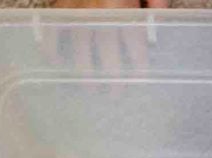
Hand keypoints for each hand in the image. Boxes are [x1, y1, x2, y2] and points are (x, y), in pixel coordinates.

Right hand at [46, 1, 169, 92]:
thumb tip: (160, 16)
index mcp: (124, 6)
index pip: (134, 43)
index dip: (137, 64)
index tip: (139, 80)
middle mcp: (101, 10)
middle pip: (108, 52)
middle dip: (111, 76)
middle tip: (113, 94)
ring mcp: (77, 7)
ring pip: (80, 46)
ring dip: (83, 69)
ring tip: (89, 87)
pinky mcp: (60, 2)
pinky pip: (53, 27)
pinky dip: (51, 44)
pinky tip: (55, 61)